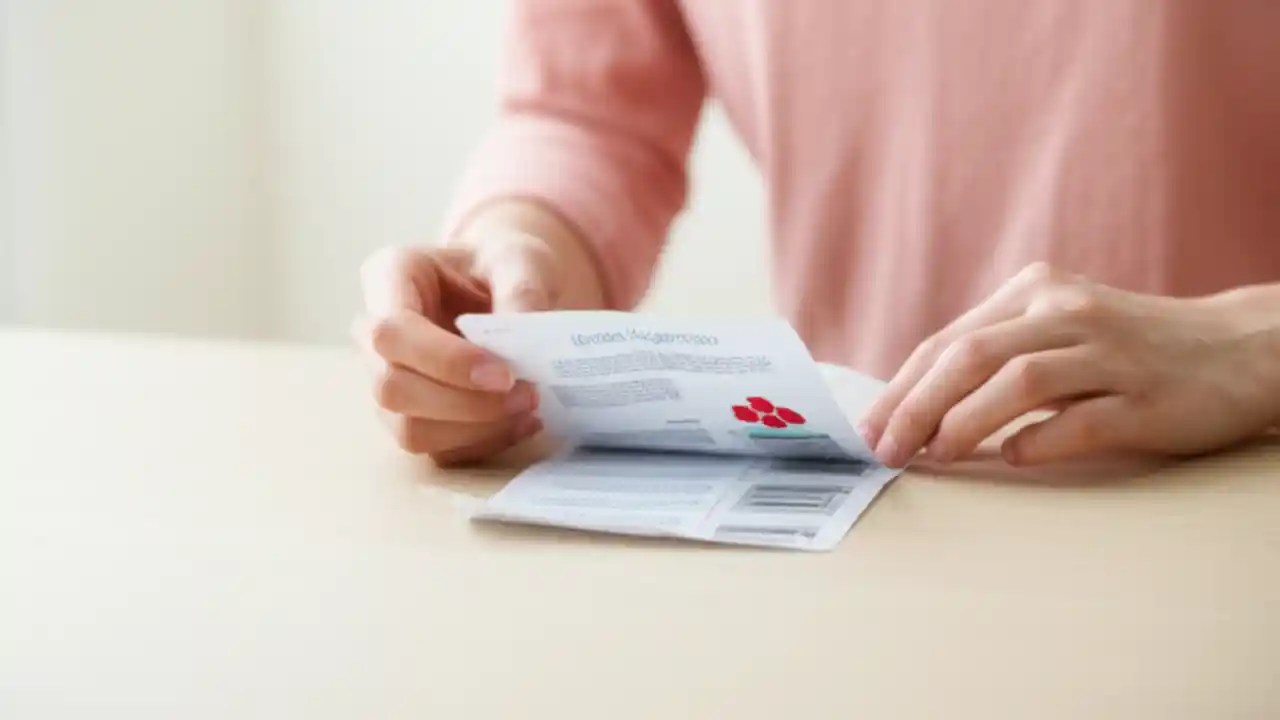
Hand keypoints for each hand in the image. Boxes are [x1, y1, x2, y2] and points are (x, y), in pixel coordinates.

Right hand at [355, 217, 580, 463]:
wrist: (503, 284)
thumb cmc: (502, 263)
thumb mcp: (520, 258)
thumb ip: (521, 291)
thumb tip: (524, 340)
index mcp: (388, 276)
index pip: (393, 332)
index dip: (445, 361)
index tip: (504, 374)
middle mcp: (373, 332)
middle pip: (392, 389)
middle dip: (465, 404)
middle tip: (529, 394)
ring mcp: (386, 378)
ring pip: (409, 429)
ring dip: (475, 430)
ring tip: (529, 408)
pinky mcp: (410, 413)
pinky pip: (436, 448)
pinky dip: (483, 442)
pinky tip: (521, 422)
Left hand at [859, 263, 1279, 467]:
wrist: (1241, 349)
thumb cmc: (1130, 350)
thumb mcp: (1057, 329)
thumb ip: (995, 353)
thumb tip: (914, 404)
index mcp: (1036, 292)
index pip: (949, 341)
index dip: (902, 387)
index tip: (869, 428)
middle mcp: (1068, 313)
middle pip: (971, 355)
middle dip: (916, 405)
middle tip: (886, 448)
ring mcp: (1109, 354)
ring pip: (1018, 381)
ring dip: (963, 422)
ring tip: (933, 456)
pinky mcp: (1146, 397)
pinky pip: (1081, 421)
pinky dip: (1039, 442)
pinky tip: (1011, 458)